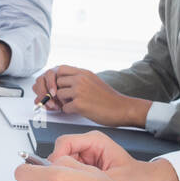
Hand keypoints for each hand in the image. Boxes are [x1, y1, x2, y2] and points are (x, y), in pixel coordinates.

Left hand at [34, 65, 149, 126]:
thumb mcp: (94, 81)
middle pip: (57, 82)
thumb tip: (66, 81)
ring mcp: (79, 91)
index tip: (62, 87)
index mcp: (84, 73)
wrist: (122, 109)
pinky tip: (79, 111)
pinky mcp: (79, 104)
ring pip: (59, 94)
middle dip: (60, 91)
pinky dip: (69, 111)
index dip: (58, 79)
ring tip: (75, 105)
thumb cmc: (109, 98)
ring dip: (64, 102)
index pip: (61, 69)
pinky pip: (64, 108)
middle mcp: (80, 79)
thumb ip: (81, 78)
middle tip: (67, 99)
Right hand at [51, 130, 137, 171]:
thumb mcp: (114, 179)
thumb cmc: (136, 178)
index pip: (64, 142)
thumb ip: (90, 180)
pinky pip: (68, 173)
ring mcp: (84, 156)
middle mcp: (87, 146)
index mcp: (95, 140)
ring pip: (61, 165)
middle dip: (61, 171)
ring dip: (66, 178)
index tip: (58, 175)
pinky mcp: (83, 168)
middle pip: (59, 154)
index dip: (57, 159)